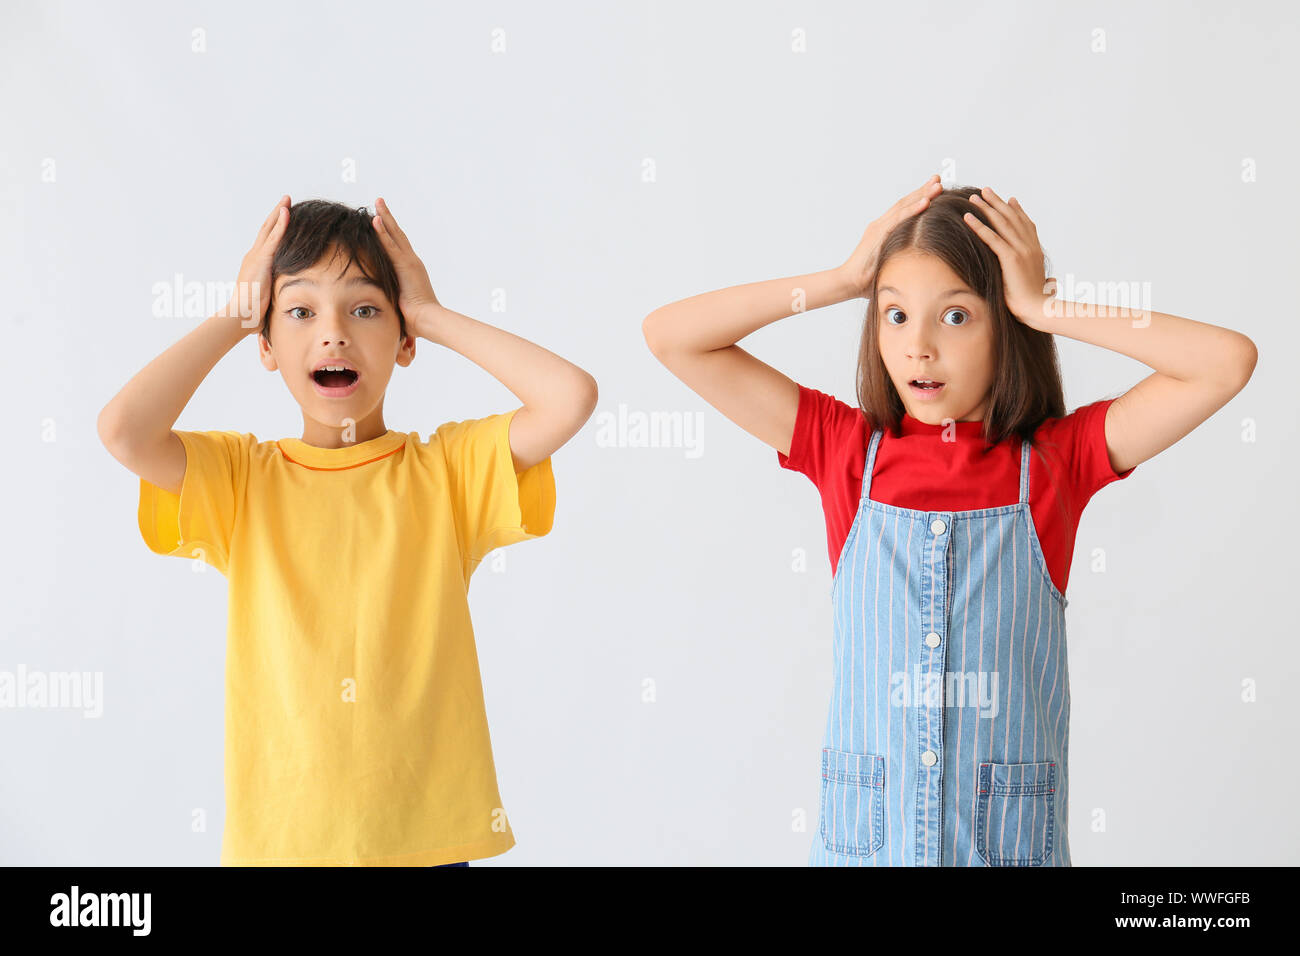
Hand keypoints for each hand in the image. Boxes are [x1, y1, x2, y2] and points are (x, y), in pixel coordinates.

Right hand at [223, 195, 289, 333]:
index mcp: (254, 265)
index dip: (274, 229)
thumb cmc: (250, 314)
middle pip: (266, 230)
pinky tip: (287, 213)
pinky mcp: (261, 260)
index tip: (283, 217)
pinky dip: (281, 224)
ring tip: (287, 200)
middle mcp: (253, 257)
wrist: (239, 317)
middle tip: (285, 201)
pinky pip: (273, 238)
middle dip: (276, 215)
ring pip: (269, 229)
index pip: (266, 242)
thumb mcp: (265, 300)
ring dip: (279, 213)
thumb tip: (279, 304)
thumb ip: (272, 295)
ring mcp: (256, 257)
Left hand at [371, 197, 441, 338]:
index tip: (380, 219)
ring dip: (385, 218)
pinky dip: (383, 233)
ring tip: (377, 202)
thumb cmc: (416, 319)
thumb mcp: (401, 304)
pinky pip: (391, 246)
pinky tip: (374, 220)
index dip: (388, 232)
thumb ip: (394, 298)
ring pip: (395, 235)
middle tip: (379, 202)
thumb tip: (387, 307)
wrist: (428, 320)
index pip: (397, 246)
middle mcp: (411, 262)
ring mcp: (409, 262)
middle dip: (387, 217)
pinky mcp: (405, 266)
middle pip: (397, 234)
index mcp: (410, 270)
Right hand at [839, 174, 943, 297]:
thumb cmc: (869, 279)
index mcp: (884, 230)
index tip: (935, 189)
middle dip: (923, 190)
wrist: (848, 282)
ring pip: (903, 207)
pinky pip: (899, 219)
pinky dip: (913, 210)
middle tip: (938, 179)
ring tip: (938, 186)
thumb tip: (922, 264)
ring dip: (922, 195)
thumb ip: (903, 257)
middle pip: (905, 203)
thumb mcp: (891, 264)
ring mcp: (879, 228)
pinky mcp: (878, 234)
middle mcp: (881, 225)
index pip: (904, 210)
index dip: (920, 198)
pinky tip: (926, 202)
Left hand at [962, 187, 1056, 328]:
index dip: (1016, 210)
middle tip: (985, 190)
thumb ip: (1039, 277)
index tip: (1009, 199)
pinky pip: (992, 238)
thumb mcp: (1037, 284)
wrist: (1039, 309)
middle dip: (997, 202)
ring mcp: (1021, 250)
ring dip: (986, 208)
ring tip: (974, 197)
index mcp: (1035, 250)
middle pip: (1012, 217)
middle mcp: (1029, 246)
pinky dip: (979, 226)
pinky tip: (968, 217)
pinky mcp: (1011, 258)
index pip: (1025, 224)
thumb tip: (1049, 281)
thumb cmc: (1036, 302)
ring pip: (1001, 223)